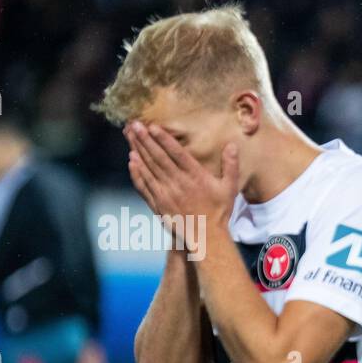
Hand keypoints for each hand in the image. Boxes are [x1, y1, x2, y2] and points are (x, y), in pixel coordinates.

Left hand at [125, 122, 238, 250]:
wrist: (206, 238)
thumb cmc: (219, 211)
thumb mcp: (230, 188)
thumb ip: (230, 165)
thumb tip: (232, 144)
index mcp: (196, 177)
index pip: (177, 154)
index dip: (164, 139)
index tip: (152, 126)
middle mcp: (179, 184)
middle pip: (159, 158)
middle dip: (145, 140)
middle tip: (134, 125)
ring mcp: (166, 194)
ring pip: (149, 168)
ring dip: (138, 150)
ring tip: (129, 136)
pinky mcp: (158, 204)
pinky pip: (144, 185)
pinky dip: (136, 172)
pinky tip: (131, 160)